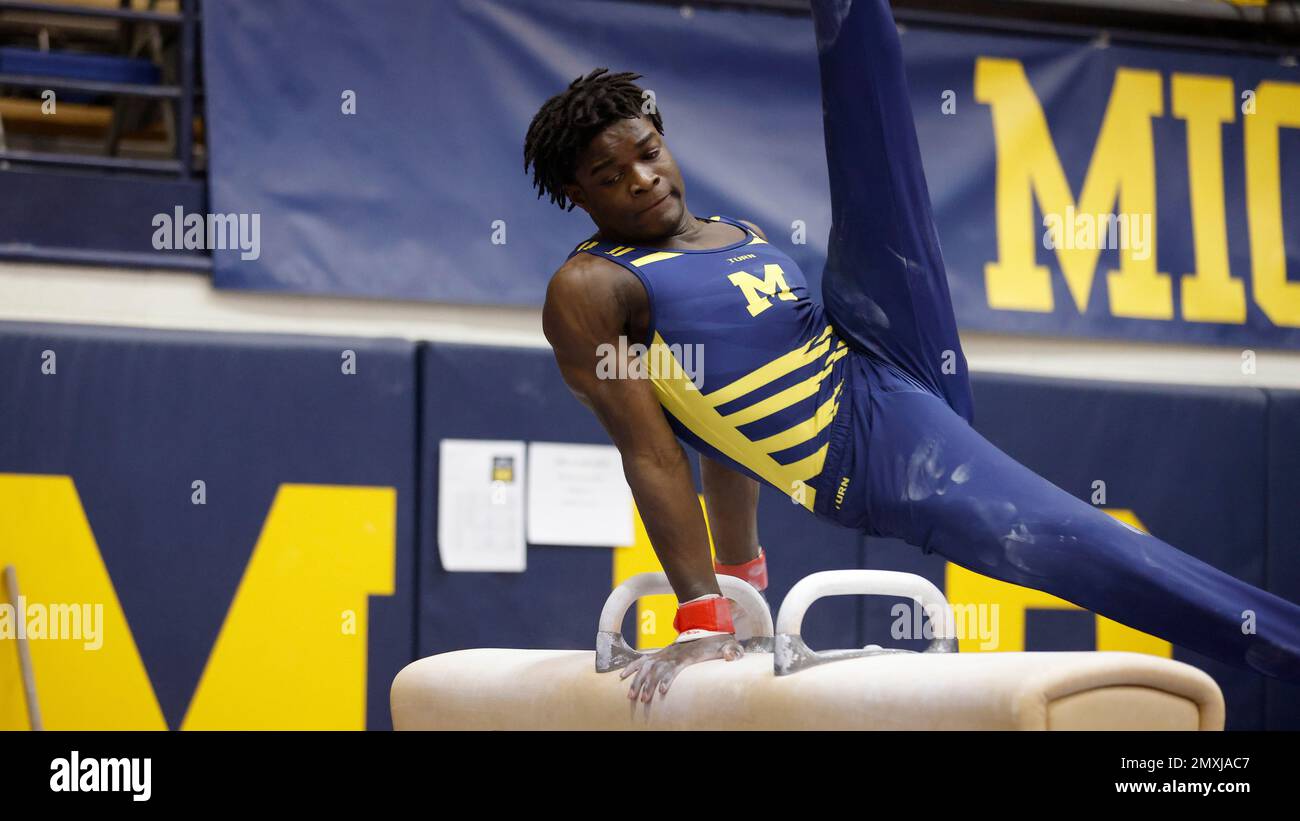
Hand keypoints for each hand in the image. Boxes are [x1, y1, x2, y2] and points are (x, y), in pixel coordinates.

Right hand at [620, 634, 743, 714]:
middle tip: (643, 699)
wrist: (707, 626)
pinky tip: (622, 677)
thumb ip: (732, 650)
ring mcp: (665, 654)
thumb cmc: (718, 641)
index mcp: (687, 654)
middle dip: (649, 684)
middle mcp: (673, 654)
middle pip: (657, 669)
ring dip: (638, 680)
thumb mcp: (728, 644)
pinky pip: (642, 660)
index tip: (662, 690)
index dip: (668, 678)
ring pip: (646, 666)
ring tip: (631, 695)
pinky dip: (631, 668)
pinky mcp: (660, 654)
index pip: (675, 666)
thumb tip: (732, 656)